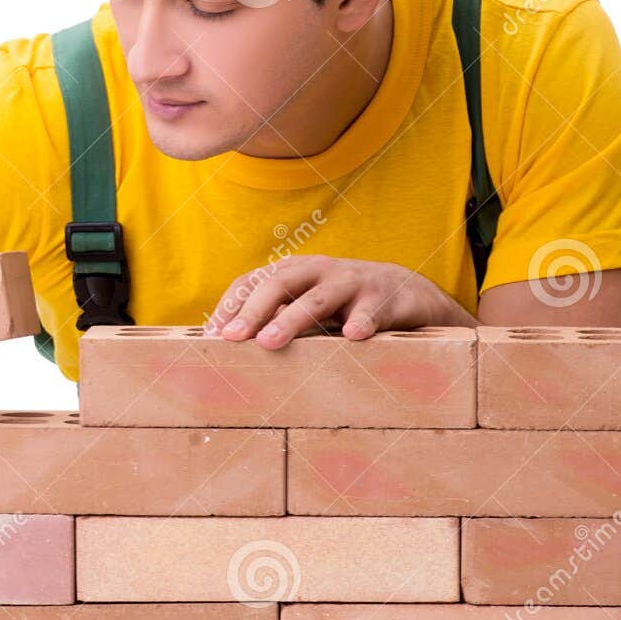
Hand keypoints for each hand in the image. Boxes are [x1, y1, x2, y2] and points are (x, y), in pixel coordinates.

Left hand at [203, 255, 466, 348]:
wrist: (408, 293)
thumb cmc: (345, 305)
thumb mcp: (308, 305)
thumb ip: (276, 318)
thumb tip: (229, 349)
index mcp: (295, 271)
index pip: (253, 281)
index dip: (231, 305)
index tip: (212, 337)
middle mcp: (319, 270)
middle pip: (280, 283)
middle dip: (254, 310)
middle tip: (235, 338)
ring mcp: (353, 282)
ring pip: (318, 298)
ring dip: (292, 319)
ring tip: (270, 341)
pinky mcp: (385, 298)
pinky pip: (371, 311)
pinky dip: (361, 321)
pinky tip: (352, 336)